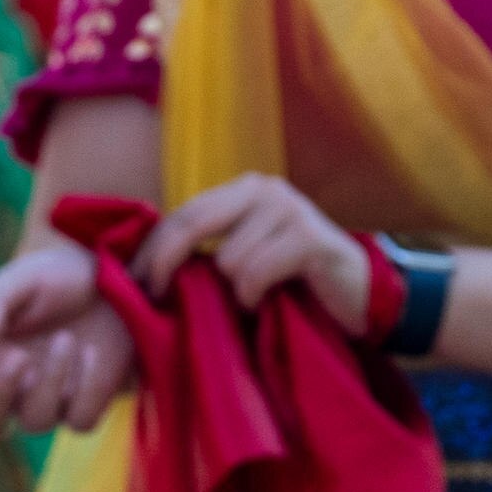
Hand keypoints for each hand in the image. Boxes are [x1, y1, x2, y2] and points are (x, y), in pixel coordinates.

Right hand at [0, 238, 137, 438]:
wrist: (97, 280)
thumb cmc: (44, 282)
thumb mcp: (15, 282)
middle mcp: (6, 390)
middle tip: (18, 356)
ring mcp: (44, 402)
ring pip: (35, 423)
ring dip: (50, 380)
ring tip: (65, 337)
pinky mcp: (82, 404)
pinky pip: (81, 420)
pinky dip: (89, 386)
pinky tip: (90, 351)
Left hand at [133, 172, 374, 332]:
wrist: (360, 300)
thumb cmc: (295, 284)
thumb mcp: (245, 259)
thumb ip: (207, 252)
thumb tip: (144, 272)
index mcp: (243, 191)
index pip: (181, 214)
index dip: (151, 250)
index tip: (131, 284)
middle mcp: (264, 189)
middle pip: (191, 223)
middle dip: (165, 264)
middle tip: (156, 298)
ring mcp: (288, 208)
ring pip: (227, 259)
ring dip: (234, 292)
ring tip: (254, 300)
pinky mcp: (308, 236)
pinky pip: (255, 272)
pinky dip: (255, 295)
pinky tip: (271, 301)